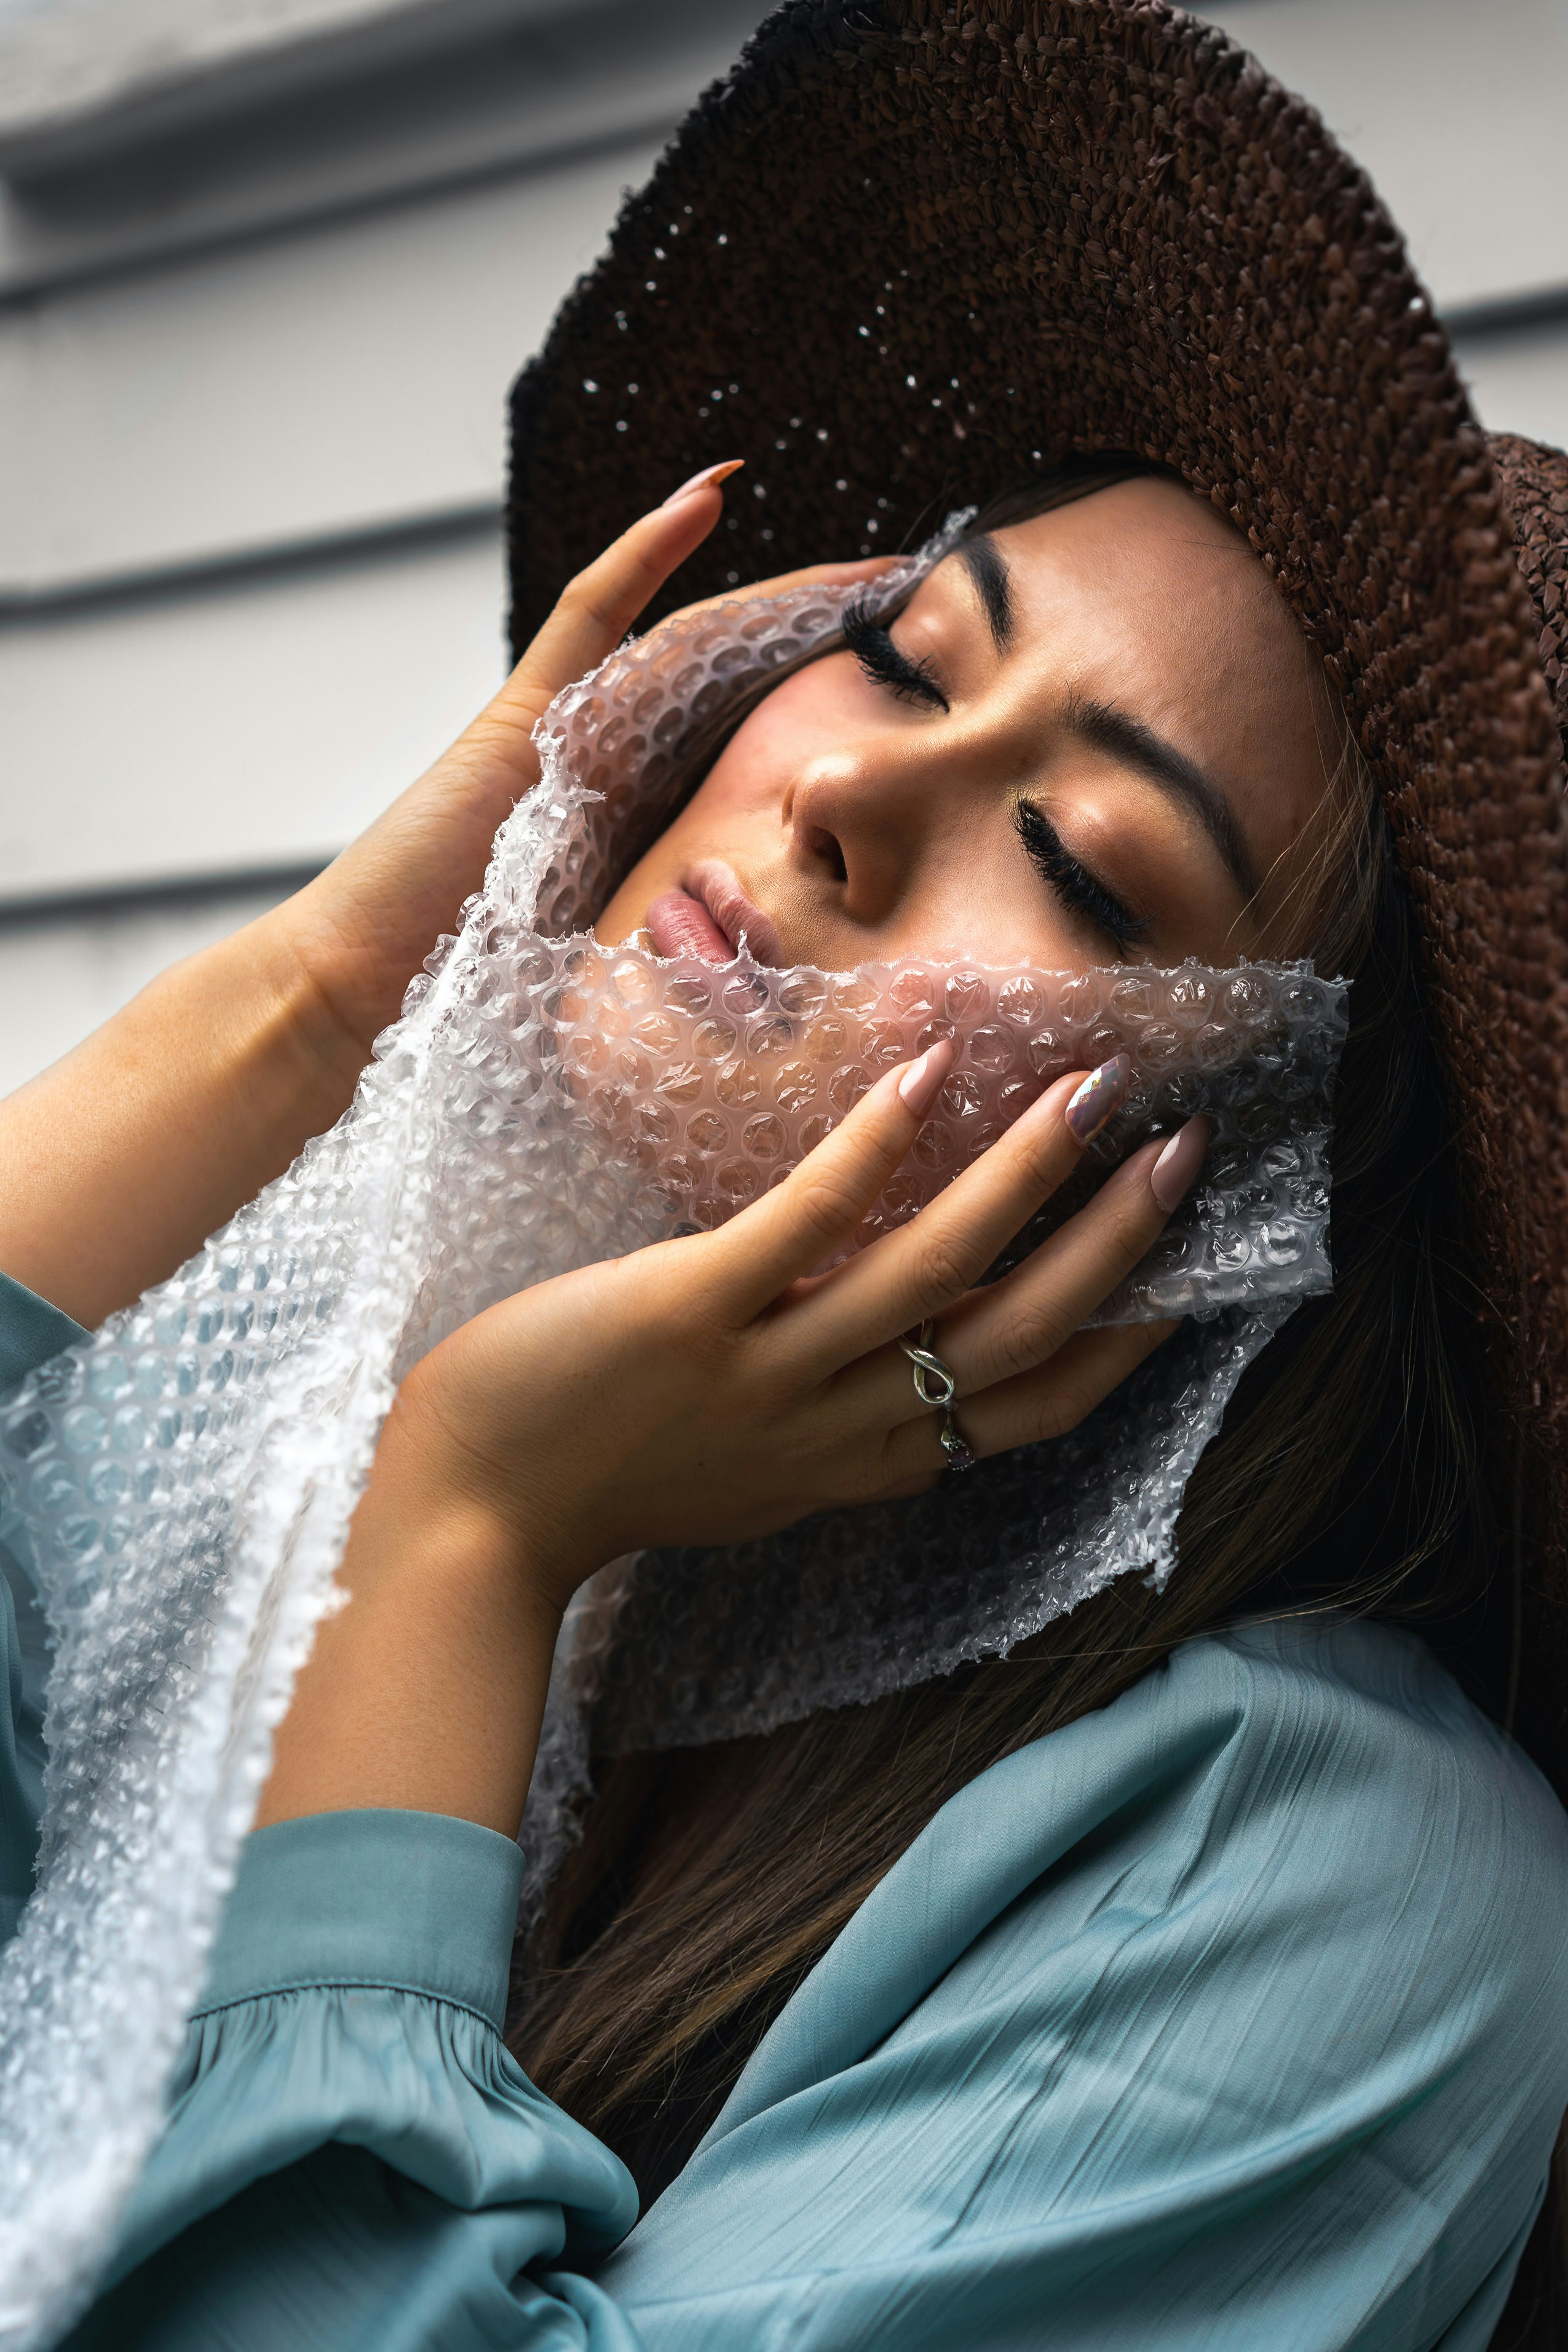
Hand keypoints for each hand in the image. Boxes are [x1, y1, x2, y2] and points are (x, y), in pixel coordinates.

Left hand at [259, 1048, 1201, 1832]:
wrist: (463, 1519)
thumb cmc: (597, 1469)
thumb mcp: (746, 1459)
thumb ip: (825, 1399)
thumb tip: (883, 1308)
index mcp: (852, 1462)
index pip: (1023, 1411)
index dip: (1117, 1344)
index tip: (1185, 1278)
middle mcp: (831, 1428)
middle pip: (1011, 1338)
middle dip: (1114, 1246)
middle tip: (1185, 1151)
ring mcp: (763, 1374)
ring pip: (930, 1277)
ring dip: (1026, 1180)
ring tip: (1093, 1091)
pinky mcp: (684, 1315)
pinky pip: (801, 1227)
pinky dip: (872, 1152)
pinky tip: (925, 1075)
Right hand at [270, 472, 894, 1068]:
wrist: (368, 993)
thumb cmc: (478, 1006)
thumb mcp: (620, 980)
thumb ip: (684, 959)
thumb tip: (779, 1010)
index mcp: (645, 817)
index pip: (751, 735)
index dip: (824, 699)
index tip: (907, 685)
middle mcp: (614, 759)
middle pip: (737, 675)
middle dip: (821, 633)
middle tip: (916, 595)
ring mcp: (569, 726)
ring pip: (692, 639)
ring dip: (779, 596)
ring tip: (871, 567)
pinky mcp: (526, 714)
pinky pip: (595, 611)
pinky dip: (648, 550)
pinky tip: (713, 492)